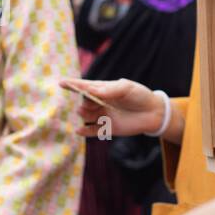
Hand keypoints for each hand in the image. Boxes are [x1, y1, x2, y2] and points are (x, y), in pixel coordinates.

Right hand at [60, 76, 183, 143]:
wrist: (154, 113)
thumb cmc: (140, 96)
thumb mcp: (127, 88)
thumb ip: (110, 89)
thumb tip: (94, 91)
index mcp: (103, 90)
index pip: (85, 86)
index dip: (73, 85)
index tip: (61, 83)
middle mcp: (101, 102)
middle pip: (84, 101)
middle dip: (83, 101)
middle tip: (89, 101)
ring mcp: (103, 115)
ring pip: (87, 115)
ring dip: (84, 113)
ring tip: (84, 111)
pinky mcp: (108, 128)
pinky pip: (93, 130)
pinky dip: (85, 131)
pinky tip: (79, 130)